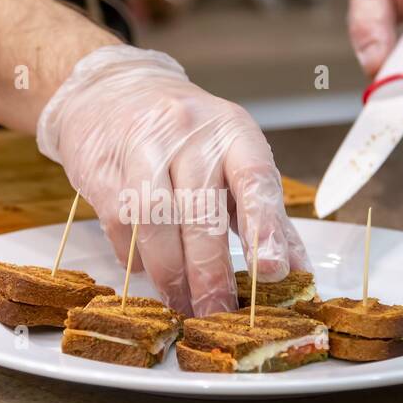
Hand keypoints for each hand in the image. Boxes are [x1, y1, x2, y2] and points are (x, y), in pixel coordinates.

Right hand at [37, 45, 309, 315]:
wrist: (112, 91)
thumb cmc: (186, 134)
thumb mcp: (233, 159)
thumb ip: (265, 213)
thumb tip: (299, 271)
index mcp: (233, 131)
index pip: (254, 179)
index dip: (264, 228)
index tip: (272, 270)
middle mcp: (190, 134)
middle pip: (201, 212)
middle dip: (210, 272)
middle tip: (219, 312)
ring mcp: (143, 148)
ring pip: (157, 224)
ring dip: (171, 274)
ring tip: (184, 305)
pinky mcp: (104, 168)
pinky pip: (122, 226)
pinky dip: (138, 259)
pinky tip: (150, 273)